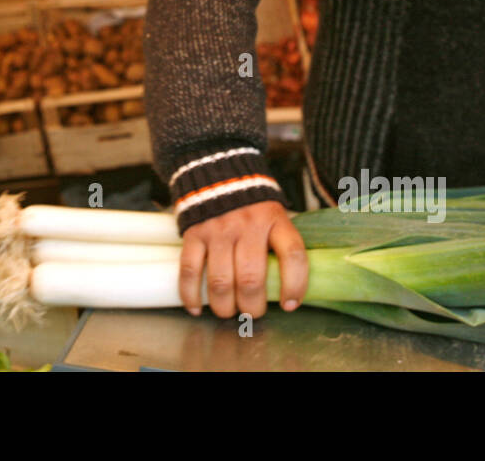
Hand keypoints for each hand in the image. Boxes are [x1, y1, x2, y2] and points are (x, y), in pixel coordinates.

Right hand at [178, 200, 307, 318]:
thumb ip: (281, 244)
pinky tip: (195, 308)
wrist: (218, 173)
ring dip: (224, 306)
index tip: (290, 304)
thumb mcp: (276, 215)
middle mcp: (248, 225)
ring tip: (227, 311)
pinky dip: (191, 295)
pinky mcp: (194, 233)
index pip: (293, 255)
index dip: (294, 285)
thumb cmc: (253, 206)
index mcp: (275, 220)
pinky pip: (190, 270)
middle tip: (251, 312)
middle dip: (252, 306)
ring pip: (220, 282)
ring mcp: (218, 230)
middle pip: (251, 279)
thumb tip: (286, 288)